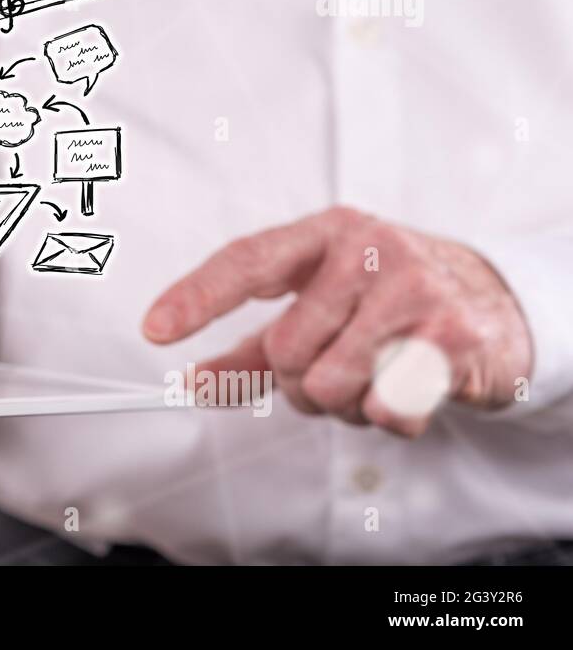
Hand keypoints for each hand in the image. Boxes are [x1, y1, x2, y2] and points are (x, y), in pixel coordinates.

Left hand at [142, 206, 532, 435]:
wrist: (494, 302)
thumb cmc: (388, 302)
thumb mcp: (319, 306)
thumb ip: (253, 347)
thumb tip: (194, 381)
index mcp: (324, 232)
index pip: (246, 261)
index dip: (195, 296)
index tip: (154, 329)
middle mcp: (367, 248)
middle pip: (284, 349)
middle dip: (300, 381)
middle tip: (335, 367)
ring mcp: (414, 286)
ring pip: (329, 384)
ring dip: (344, 403)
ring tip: (374, 373)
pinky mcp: (453, 333)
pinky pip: (384, 409)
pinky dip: (388, 417)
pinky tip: (407, 386)